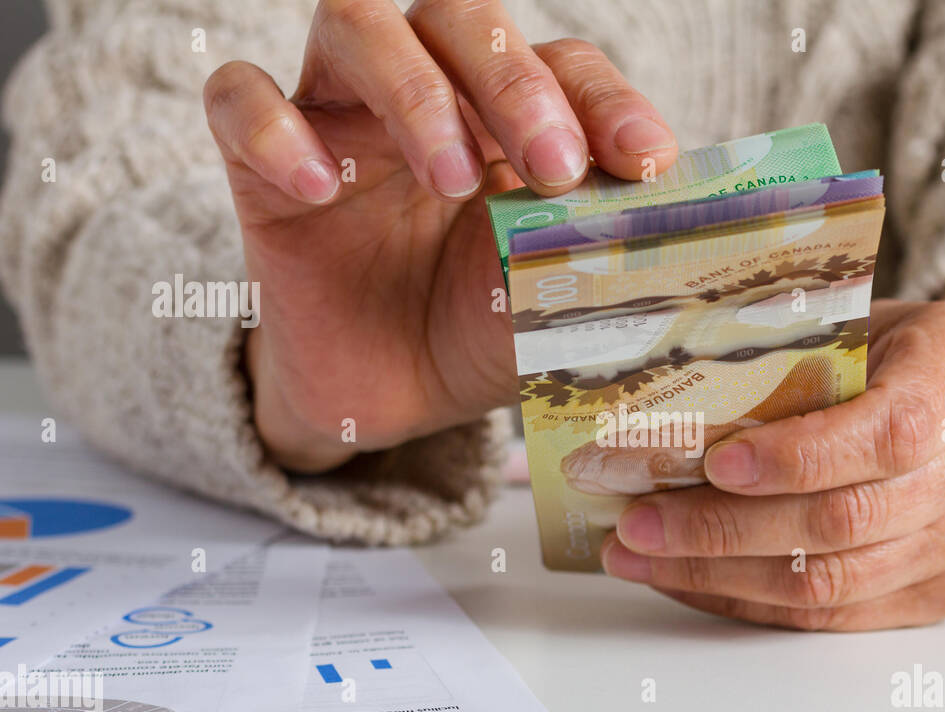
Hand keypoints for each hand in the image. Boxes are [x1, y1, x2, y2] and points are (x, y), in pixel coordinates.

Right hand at [203, 0, 676, 470]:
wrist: (390, 398)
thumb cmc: (478, 333)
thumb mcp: (549, 302)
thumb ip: (591, 258)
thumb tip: (664, 231)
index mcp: (509, 118)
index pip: (561, 63)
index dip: (604, 101)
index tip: (645, 162)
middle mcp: (427, 96)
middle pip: (457, 17)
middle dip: (513, 80)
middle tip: (553, 165)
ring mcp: (340, 118)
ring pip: (354, 24)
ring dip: (412, 90)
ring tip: (452, 179)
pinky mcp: (259, 165)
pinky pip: (237, 98)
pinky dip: (276, 129)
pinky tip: (323, 190)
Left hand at [599, 299, 944, 630]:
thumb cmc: (908, 350)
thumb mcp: (865, 322)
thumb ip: (798, 361)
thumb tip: (675, 414)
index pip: (886, 434)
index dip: (797, 458)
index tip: (713, 464)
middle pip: (843, 522)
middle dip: (722, 529)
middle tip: (638, 523)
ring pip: (830, 583)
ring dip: (721, 575)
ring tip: (643, 558)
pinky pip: (836, 615)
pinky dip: (753, 601)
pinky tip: (695, 580)